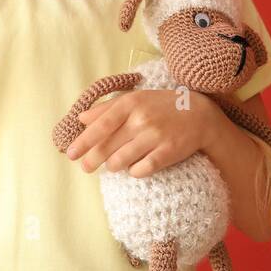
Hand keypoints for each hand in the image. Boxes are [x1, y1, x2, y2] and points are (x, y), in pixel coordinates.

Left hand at [64, 89, 217, 178]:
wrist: (200, 115)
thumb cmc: (161, 106)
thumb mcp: (135, 99)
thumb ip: (107, 108)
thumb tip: (81, 119)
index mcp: (131, 103)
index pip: (101, 125)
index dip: (84, 141)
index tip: (70, 154)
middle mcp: (141, 119)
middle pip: (108, 146)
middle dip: (92, 160)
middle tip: (86, 167)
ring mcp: (155, 136)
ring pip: (121, 161)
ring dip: (113, 166)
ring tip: (114, 164)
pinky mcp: (167, 153)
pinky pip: (141, 170)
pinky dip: (134, 171)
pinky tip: (134, 167)